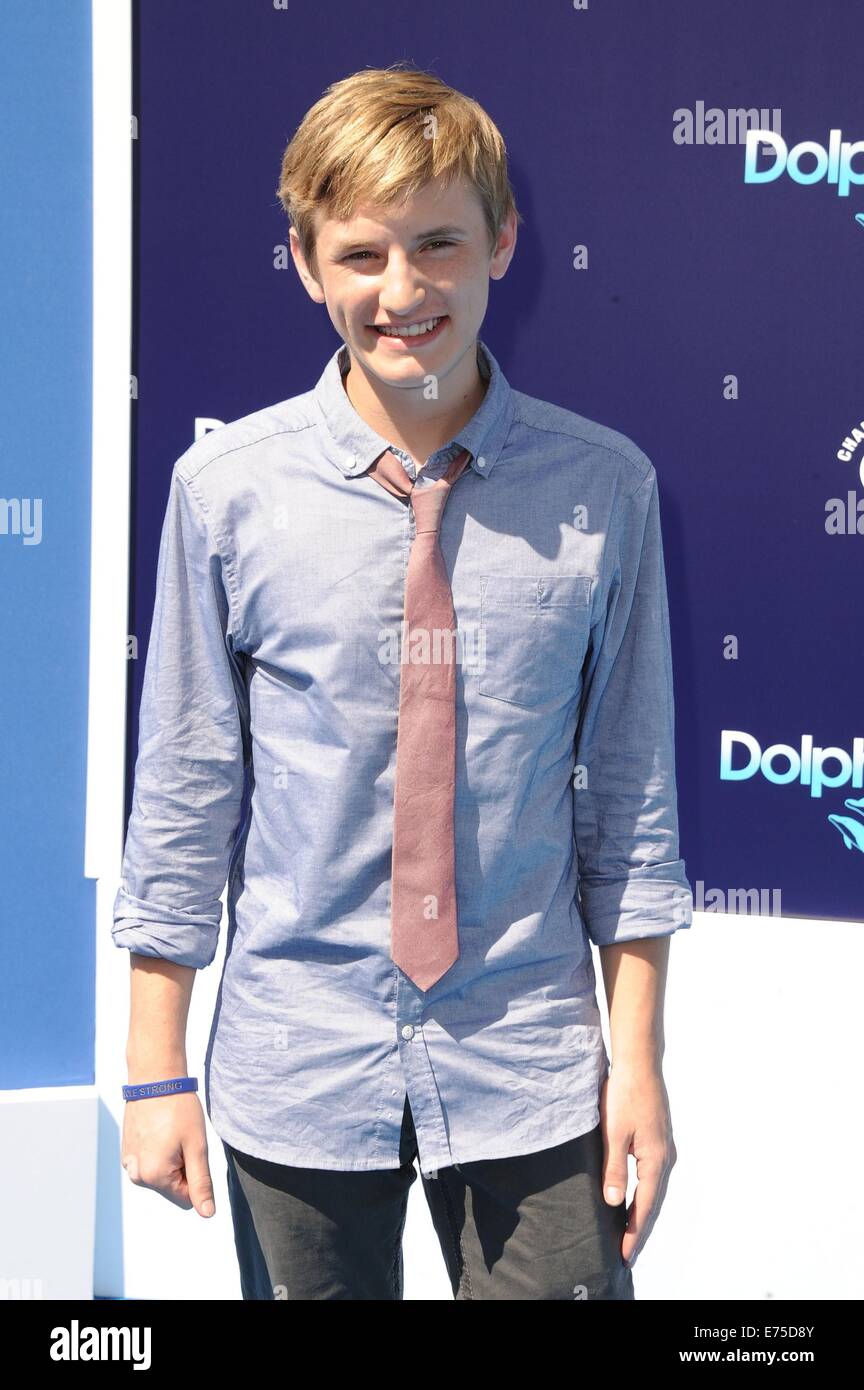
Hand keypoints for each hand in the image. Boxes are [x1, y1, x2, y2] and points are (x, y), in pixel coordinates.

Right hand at [121, 1091, 215, 1216]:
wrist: (155, 1078)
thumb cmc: (179, 1109)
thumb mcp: (197, 1146)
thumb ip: (201, 1183)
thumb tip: (207, 1213)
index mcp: (155, 1177)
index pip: (186, 1198)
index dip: (195, 1175)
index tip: (192, 1149)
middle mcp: (137, 1175)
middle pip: (172, 1187)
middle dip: (182, 1167)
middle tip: (182, 1138)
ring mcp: (129, 1162)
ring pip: (160, 1174)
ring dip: (170, 1158)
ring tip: (170, 1132)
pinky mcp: (126, 1150)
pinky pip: (149, 1162)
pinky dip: (158, 1150)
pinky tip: (159, 1129)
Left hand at [598, 1063, 676, 1267]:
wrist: (639, 1064)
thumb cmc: (625, 1094)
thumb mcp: (613, 1132)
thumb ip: (614, 1168)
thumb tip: (614, 1203)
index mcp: (656, 1160)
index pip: (644, 1206)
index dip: (633, 1233)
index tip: (624, 1255)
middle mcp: (665, 1158)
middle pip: (653, 1203)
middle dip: (639, 1229)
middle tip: (626, 1255)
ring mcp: (664, 1149)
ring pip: (653, 1191)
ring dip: (641, 1213)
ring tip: (628, 1234)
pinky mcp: (658, 1140)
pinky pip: (652, 1177)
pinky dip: (643, 1194)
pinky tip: (632, 1199)